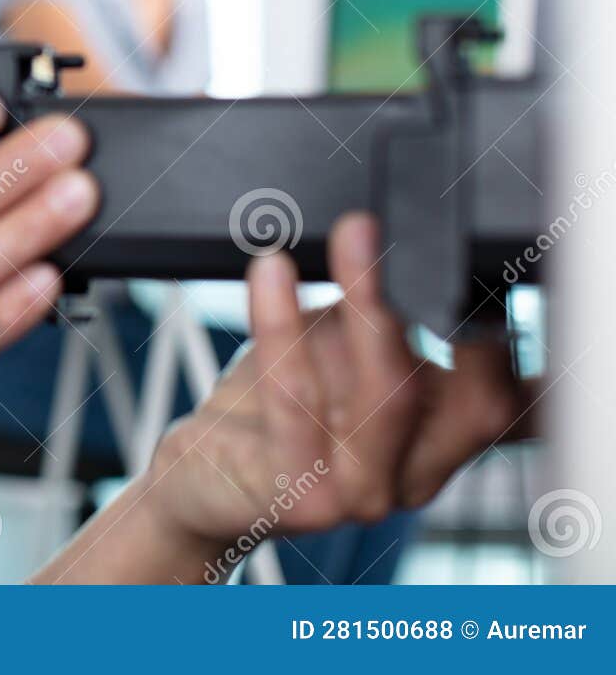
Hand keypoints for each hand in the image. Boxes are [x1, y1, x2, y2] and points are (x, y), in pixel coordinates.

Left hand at [143, 212, 535, 570]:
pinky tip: (271, 274)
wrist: (195, 484)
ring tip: (353, 235)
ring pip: (388, 396)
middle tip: (403, 232)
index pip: (519, 412)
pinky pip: (293, 402)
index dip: (534, 364)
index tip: (511, 296)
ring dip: (371, 303)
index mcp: (440, 445)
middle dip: (444, 305)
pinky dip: (283, 327)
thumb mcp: (338, 356)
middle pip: (472, 397)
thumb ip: (383, 316)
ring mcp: (360, 495)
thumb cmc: (271, 415)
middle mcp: (414, 478)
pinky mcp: (297, 497)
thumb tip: (396, 235)